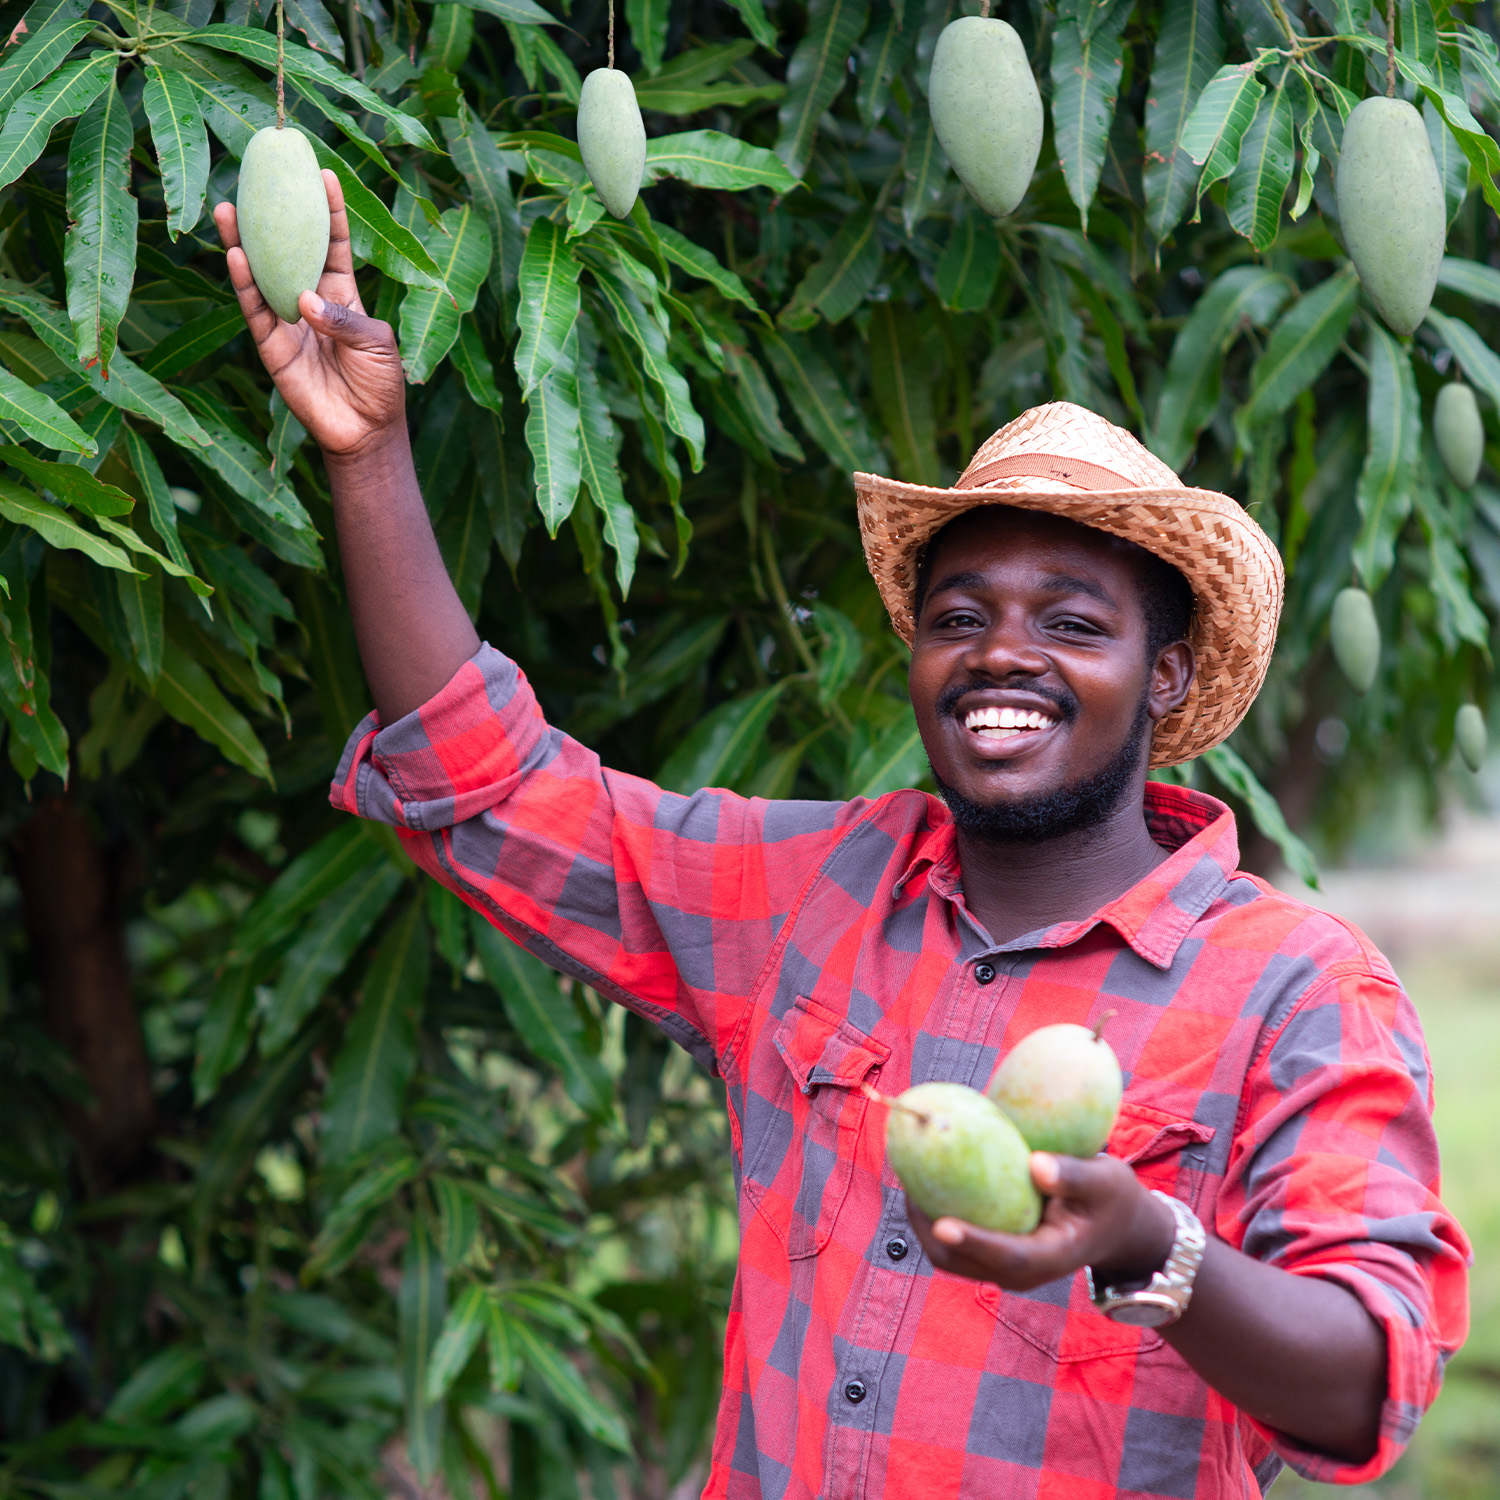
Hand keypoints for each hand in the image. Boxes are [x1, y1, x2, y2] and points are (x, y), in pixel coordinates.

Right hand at [214, 170, 405, 459]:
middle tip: (261, 178)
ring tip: (228, 208)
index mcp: (343, 293)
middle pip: (288, 251)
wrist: (366, 431)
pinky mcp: (272, 347)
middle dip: (274, 216)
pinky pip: (254, 311)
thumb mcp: (376, 342)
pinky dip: (244, 284)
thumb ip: (344, 318)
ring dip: (243, 242)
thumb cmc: (381, 384)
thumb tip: (305, 300)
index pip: (334, 243)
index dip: (329, 210)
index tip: (323, 172)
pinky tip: (236, 254)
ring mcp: (288, 321)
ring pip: (260, 275)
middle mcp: (311, 300)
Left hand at [906, 1152, 1175, 1291]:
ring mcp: (1004, 1266)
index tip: (942, 1222)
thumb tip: (1034, 1165)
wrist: (1115, 1224)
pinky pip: (955, 1243)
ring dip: (924, 1224)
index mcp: (1052, 1257)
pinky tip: (926, 1180)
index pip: (1009, 1258)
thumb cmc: (1110, 1196)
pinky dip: (936, 1214)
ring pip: (951, 1257)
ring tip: (908, 1177)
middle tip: (908, 1184)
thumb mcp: (1105, 1179)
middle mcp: (1023, 1272)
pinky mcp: (993, 1254)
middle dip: (930, 1231)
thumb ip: (1074, 1174)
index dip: (974, 1242)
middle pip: (965, 1263)